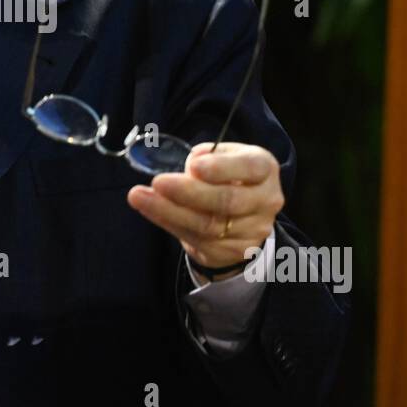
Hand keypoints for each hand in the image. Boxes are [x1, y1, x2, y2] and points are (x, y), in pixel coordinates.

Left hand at [126, 141, 281, 278]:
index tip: (193, 166)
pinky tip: (149, 210)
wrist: (243, 215)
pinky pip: (197, 239)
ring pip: (209, 225)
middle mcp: (266, 201)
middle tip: (158, 182)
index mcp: (265, 169)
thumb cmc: (229, 175)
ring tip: (140, 197)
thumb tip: (191, 165)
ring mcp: (253, 230)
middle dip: (189, 192)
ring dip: (169, 211)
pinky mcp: (234, 250)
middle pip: (228, 201)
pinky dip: (168, 223)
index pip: (250, 168)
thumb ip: (209, 156)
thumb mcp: (225, 156)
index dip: (222, 168)